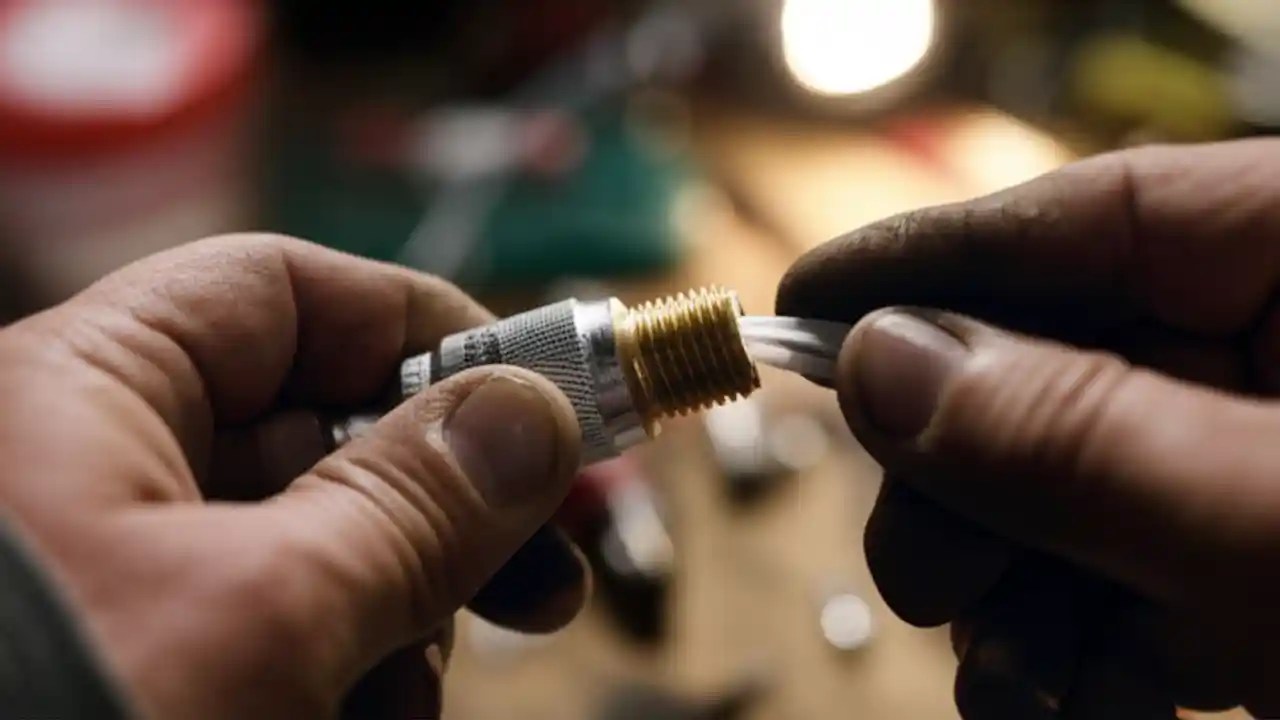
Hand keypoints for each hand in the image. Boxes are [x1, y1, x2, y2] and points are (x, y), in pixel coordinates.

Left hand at [0, 235, 584, 718]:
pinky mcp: (158, 663)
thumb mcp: (268, 615)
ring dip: (396, 628)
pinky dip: (344, 685)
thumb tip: (536, 412)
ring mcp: (128, 587)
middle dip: (434, 518)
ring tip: (398, 707)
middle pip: (319, 440)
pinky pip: (283, 642)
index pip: (279, 296)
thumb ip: (415, 503)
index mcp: (82, 397)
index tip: (537, 400)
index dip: (418, 330)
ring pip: (317, 560)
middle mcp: (97, 478)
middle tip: (541, 578)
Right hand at [778, 139, 1279, 717]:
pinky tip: (1066, 703)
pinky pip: (1117, 584)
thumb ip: (1078, 436)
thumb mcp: (1269, 523)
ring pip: (1063, 493)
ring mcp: (1260, 471)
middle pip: (1057, 369)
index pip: (1108, 214)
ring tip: (1016, 686)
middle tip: (926, 571)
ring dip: (1009, 598)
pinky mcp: (1253, 575)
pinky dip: (1071, 652)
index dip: (941, 254)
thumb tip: (881, 358)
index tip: (804, 301)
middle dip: (969, 486)